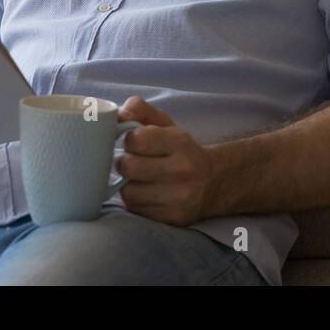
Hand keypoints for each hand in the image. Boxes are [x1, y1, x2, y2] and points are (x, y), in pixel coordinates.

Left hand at [115, 96, 212, 225]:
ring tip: (138, 178)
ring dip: (127, 184)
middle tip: (132, 161)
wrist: (212, 183)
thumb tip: (117, 114)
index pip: (136, 139)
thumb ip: (140, 110)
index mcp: (180, 143)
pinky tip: (145, 193)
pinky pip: (136, 210)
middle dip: (125, 162)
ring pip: (128, 192)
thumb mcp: (165, 124)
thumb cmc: (180, 150)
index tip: (134, 141)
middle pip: (129, 167)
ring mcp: (178, 198)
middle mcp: (182, 171)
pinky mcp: (172, 219)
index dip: (129, 139)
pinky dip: (135, 201)